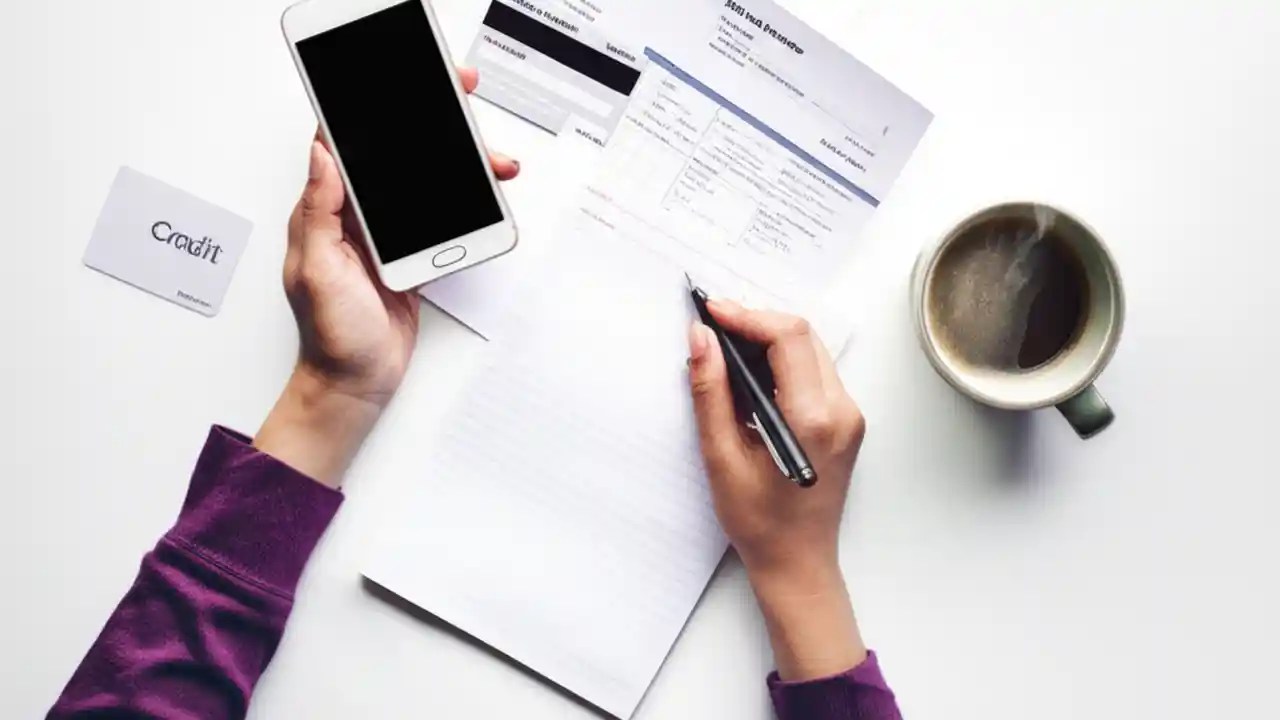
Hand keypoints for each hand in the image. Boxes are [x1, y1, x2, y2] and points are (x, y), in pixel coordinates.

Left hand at [255, 68, 518, 487]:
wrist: (354, 386)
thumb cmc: (328, 337)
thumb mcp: (317, 270)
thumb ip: (319, 211)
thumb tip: (322, 154)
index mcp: (326, 211)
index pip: (345, 146)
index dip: (368, 111)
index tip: (398, 88)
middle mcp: (355, 218)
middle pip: (394, 157)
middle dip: (431, 129)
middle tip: (462, 107)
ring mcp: (386, 236)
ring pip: (424, 185)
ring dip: (459, 169)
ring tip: (491, 163)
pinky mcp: (410, 257)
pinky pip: (439, 219)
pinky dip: (465, 205)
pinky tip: (485, 196)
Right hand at [687, 300, 867, 679]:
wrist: (797, 563)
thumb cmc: (759, 523)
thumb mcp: (722, 457)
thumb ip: (711, 392)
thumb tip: (700, 339)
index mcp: (814, 419)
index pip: (788, 338)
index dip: (747, 316)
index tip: (710, 311)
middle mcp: (842, 410)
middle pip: (802, 336)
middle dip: (755, 322)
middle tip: (711, 325)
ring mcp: (849, 414)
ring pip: (810, 350)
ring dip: (768, 340)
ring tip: (724, 347)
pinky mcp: (845, 419)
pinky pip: (814, 371)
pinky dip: (781, 361)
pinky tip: (749, 373)